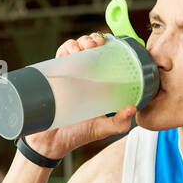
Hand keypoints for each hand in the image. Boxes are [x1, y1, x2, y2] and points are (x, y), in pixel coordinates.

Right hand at [25, 32, 137, 159]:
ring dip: (83, 40)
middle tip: (97, 45)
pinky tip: (73, 50)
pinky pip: (61, 54)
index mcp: (98, 84)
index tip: (111, 46)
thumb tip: (132, 108)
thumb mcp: (101, 129)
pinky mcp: (55, 74)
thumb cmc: (76, 135)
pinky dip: (67, 47)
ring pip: (77, 46)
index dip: (109, 46)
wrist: (50, 142)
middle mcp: (84, 76)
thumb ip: (118, 123)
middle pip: (91, 47)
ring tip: (86, 47)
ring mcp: (69, 74)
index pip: (106, 57)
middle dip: (95, 39)